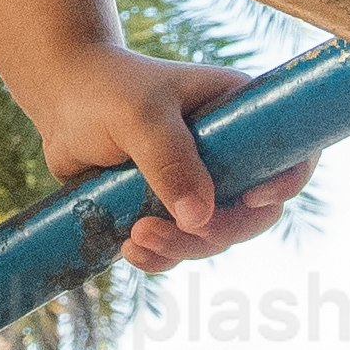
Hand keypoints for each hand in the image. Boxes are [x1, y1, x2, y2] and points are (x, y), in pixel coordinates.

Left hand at [23, 49, 312, 273]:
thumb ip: (169, 160)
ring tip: (134, 238)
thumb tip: (198, 219)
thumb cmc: (105, 92)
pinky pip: (180, 247)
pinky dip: (159, 257)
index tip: (252, 198)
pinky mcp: (170, 208)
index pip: (288, 152)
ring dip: (180, 248)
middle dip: (216, 231)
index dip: (285, 180)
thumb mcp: (139, 116)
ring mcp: (202, 184)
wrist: (61, 99)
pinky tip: (128, 248)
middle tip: (165, 229)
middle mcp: (230, 153)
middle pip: (253, 212)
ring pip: (214, 236)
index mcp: (240, 114)